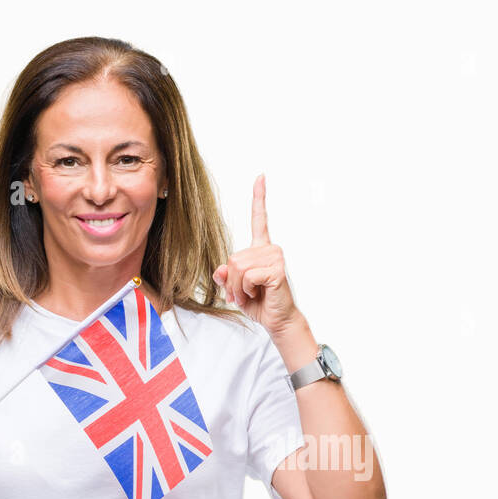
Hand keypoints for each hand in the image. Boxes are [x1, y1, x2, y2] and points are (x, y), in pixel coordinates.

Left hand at [213, 173, 302, 334]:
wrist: (277, 321)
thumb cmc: (260, 304)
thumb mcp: (236, 288)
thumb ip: (225, 276)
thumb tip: (220, 269)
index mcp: (262, 249)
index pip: (260, 219)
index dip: (259, 198)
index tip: (261, 177)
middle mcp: (270, 249)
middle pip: (233, 258)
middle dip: (231, 281)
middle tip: (241, 294)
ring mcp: (275, 257)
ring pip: (238, 267)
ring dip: (238, 287)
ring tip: (249, 295)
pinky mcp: (277, 269)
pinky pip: (247, 276)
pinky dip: (246, 290)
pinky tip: (257, 294)